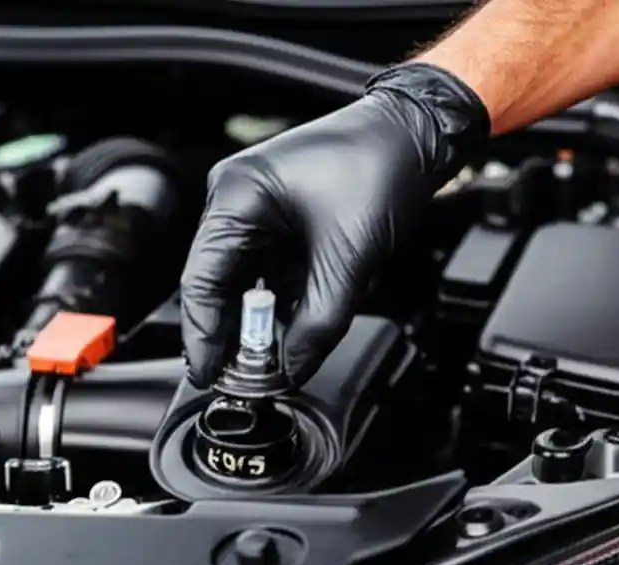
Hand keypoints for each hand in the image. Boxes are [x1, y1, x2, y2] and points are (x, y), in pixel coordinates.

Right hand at [179, 62, 488, 387]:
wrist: (417, 132)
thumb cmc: (380, 165)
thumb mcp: (350, 259)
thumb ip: (319, 323)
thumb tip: (293, 367)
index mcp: (236, 196)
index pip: (201, 281)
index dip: (203, 337)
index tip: (209, 376)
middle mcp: (236, 197)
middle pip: (218, 283)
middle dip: (231, 334)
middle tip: (242, 379)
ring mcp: (257, 205)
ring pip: (245, 279)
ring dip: (257, 320)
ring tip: (266, 363)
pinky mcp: (282, 215)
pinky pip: (269, 267)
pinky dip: (278, 300)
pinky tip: (288, 330)